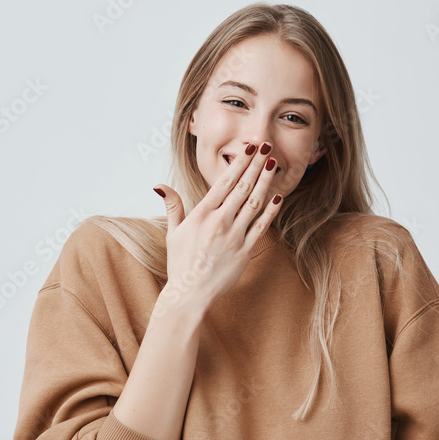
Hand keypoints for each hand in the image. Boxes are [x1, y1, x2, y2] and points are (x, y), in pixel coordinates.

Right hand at [153, 141, 281, 313]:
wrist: (189, 294)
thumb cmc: (180, 264)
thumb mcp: (173, 233)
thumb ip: (173, 206)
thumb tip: (160, 186)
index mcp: (202, 214)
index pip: (224, 182)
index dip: (240, 163)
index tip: (250, 148)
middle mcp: (219, 222)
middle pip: (242, 187)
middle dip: (256, 165)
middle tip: (267, 146)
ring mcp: (234, 236)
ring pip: (254, 203)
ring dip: (265, 182)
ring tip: (273, 165)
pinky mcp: (245, 252)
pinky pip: (261, 227)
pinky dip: (271, 211)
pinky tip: (278, 197)